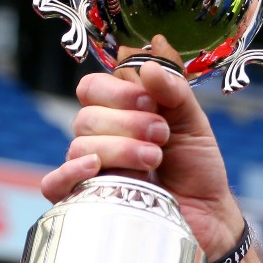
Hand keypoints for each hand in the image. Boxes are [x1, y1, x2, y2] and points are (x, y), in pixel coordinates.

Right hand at [42, 35, 240, 254]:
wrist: (209, 216)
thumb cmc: (198, 169)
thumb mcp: (194, 122)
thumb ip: (174, 86)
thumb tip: (152, 45)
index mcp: (119, 114)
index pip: (93, 87)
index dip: (119, 91)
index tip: (152, 102)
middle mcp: (100, 139)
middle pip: (86, 115)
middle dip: (129, 123)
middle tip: (163, 135)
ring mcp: (90, 170)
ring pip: (80, 146)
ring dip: (121, 148)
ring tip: (156, 159)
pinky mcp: (86, 200)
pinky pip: (53, 183)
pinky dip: (70, 172)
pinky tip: (97, 168)